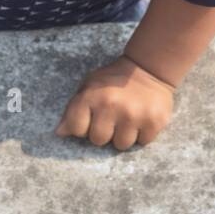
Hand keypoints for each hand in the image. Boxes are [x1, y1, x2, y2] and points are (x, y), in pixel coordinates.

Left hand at [55, 55, 175, 150]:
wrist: (149, 68)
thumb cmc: (113, 80)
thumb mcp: (89, 86)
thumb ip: (73, 109)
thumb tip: (59, 133)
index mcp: (92, 96)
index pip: (76, 128)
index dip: (82, 126)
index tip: (91, 118)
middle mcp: (112, 106)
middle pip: (99, 140)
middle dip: (104, 132)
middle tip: (111, 118)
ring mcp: (134, 115)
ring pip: (121, 145)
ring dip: (123, 135)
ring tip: (127, 118)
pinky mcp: (155, 122)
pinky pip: (142, 143)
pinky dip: (141, 134)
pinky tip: (141, 118)